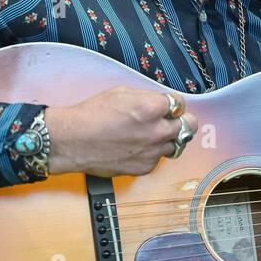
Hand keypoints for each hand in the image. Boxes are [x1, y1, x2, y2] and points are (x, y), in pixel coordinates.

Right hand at [45, 86, 195, 177]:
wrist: (71, 141)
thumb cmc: (91, 115)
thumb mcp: (122, 93)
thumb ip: (148, 97)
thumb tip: (163, 103)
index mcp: (151, 108)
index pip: (180, 104)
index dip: (173, 104)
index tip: (168, 106)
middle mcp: (156, 131)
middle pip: (189, 125)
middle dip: (181, 120)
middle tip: (171, 120)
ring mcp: (151, 152)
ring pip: (176, 144)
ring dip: (168, 138)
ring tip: (150, 134)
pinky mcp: (144, 167)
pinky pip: (159, 158)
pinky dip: (152, 153)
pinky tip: (137, 147)